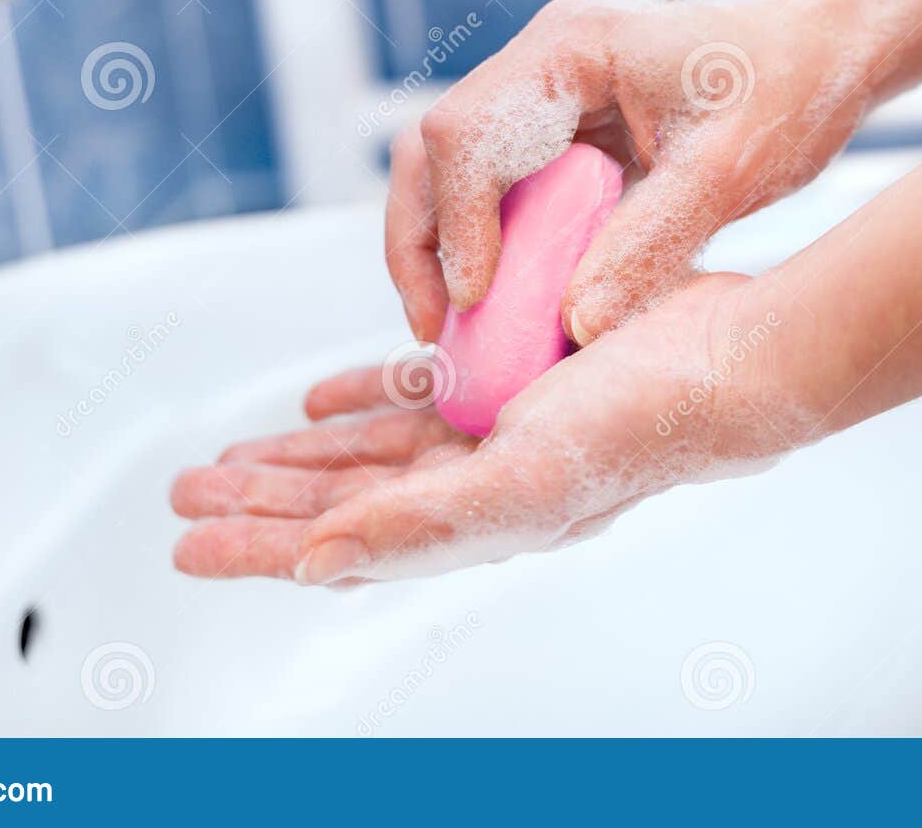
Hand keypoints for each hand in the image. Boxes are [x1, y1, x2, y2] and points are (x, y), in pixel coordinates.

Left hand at [171, 274, 807, 584]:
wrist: (730, 352)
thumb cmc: (648, 426)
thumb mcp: (524, 482)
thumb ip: (419, 529)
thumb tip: (319, 568)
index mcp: (476, 521)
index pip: (343, 545)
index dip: (263, 546)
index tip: (193, 544)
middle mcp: (478, 483)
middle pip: (343, 500)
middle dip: (264, 497)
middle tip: (191, 491)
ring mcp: (494, 431)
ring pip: (371, 451)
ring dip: (302, 453)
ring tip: (236, 455)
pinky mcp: (510, 378)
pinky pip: (423, 394)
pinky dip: (370, 396)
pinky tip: (331, 397)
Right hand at [388, 0, 889, 345]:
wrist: (824, 47)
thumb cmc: (789, 88)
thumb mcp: (729, 174)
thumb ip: (650, 246)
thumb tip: (573, 327)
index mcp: (571, 46)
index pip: (469, 132)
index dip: (457, 224)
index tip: (475, 302)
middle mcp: (541, 60)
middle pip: (434, 146)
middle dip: (420, 240)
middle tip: (431, 329)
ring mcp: (546, 91)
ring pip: (451, 167)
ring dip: (441, 246)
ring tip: (453, 330)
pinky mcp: (562, 126)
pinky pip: (497, 185)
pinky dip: (487, 244)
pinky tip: (503, 305)